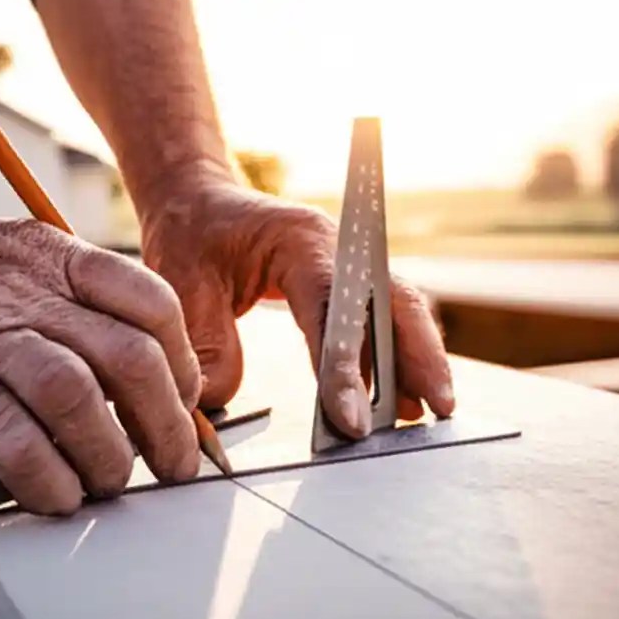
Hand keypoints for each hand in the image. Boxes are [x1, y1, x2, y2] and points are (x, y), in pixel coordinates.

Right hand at [0, 202, 201, 515]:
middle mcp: (21, 288)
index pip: (151, 303)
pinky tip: (53, 492)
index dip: (184, 365)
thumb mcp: (8, 259)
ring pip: (76, 396)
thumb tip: (137, 381)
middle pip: (128, 358)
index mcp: (50, 254)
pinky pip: (8, 435)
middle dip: (166, 426)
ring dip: (107, 455)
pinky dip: (45, 475)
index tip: (185, 406)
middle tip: (172, 465)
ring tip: (107, 483)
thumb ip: (68, 305)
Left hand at [140, 176, 454, 437]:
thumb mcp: (181, 285)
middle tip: (438, 406)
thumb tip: (218, 404)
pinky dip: (395, 360)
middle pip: (393, 301)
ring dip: (416, 362)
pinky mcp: (345, 286)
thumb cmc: (191, 234)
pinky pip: (382, 322)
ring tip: (427, 412)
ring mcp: (348, 265)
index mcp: (299, 241)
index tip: (350, 419)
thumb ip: (205, 346)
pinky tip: (401, 401)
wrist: (197, 199)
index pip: (333, 307)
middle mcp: (338, 249)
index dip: (344, 366)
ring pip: (398, 313)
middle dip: (420, 355)